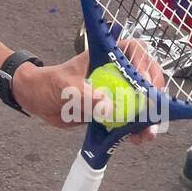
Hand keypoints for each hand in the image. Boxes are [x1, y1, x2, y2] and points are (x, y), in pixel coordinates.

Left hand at [12, 39, 161, 141]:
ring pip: (142, 102)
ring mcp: (116, 92)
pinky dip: (137, 130)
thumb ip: (84, 95)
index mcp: (106, 57)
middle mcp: (116, 73)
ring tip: (147, 133)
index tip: (145, 82)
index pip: (135, 50)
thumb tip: (109, 108)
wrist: (37, 100)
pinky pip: (131, 120)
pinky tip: (137, 139)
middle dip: (155, 96)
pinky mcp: (112, 112)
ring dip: (149, 118)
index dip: (145, 63)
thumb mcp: (64, 87)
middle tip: (153, 111)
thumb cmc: (48, 84)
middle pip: (147, 78)